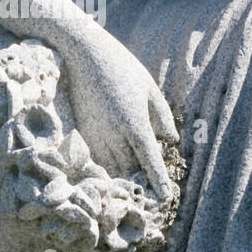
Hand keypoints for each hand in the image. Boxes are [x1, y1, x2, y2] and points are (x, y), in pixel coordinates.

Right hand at [62, 33, 177, 200]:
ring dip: (124, 171)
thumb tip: (170, 140)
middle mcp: (113, 133)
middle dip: (142, 175)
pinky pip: (97, 157)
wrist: (82, 53)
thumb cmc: (121, 67)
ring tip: (133, 172)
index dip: (158, 180)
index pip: (149, 160)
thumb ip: (161, 116)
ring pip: (112, 166)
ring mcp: (95, 133)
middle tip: (151, 177)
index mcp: (134, 122)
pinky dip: (107, 163)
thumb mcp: (149, 87)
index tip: (166, 197)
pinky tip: (115, 159)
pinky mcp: (82, 131)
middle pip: (131, 167)